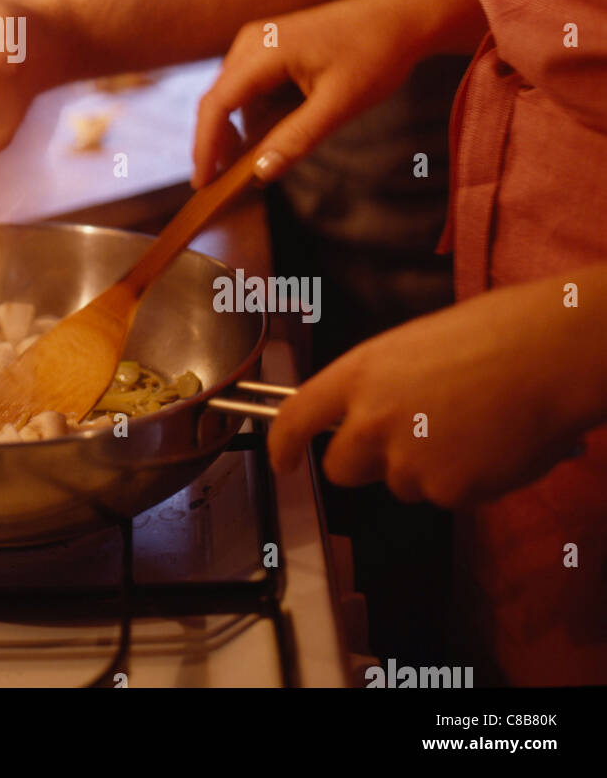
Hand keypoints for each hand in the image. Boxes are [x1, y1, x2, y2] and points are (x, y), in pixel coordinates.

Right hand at [193, 0, 424, 185]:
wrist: (401, 19)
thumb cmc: (374, 55)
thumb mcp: (339, 104)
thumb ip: (296, 139)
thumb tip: (259, 174)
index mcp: (263, 50)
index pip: (217, 104)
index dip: (205, 146)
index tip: (203, 182)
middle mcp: (252, 42)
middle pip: (218, 101)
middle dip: (217, 143)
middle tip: (221, 184)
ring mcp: (259, 42)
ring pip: (232, 96)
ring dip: (236, 131)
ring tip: (248, 165)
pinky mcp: (271, 48)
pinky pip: (250, 88)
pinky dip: (254, 116)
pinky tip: (270, 136)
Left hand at [269, 277, 603, 507]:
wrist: (550, 355)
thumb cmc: (496, 334)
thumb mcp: (414, 347)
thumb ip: (384, 386)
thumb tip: (381, 412)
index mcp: (360, 373)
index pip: (297, 416)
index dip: (281, 443)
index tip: (281, 459)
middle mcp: (372, 418)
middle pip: (342, 469)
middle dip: (367, 465)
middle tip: (407, 444)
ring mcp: (409, 459)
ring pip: (403, 485)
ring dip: (428, 469)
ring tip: (472, 427)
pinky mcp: (449, 489)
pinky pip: (449, 496)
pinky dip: (469, 481)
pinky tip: (494, 446)